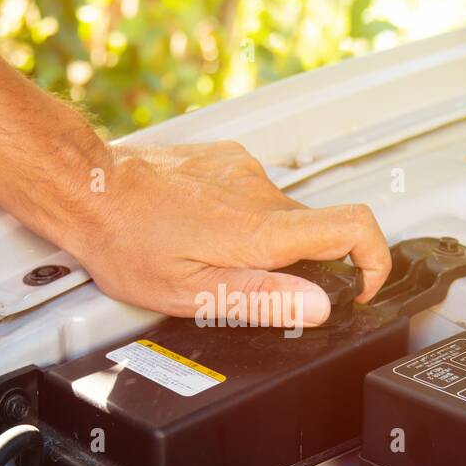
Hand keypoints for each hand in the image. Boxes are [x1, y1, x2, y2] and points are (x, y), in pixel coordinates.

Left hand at [47, 141, 391, 326]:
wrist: (89, 187)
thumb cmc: (125, 241)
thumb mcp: (191, 293)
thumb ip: (262, 299)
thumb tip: (319, 306)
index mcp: (260, 229)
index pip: (355, 228)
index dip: (376, 262)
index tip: (362, 288)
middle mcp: (260, 192)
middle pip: (316, 231)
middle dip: (298, 266)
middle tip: (252, 286)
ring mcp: (245, 170)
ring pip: (281, 215)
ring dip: (263, 242)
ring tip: (211, 256)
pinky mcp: (228, 158)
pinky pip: (255, 193)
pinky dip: (242, 217)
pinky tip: (201, 228)